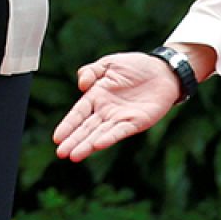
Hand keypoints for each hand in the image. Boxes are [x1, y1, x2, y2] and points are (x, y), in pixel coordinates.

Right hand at [53, 51, 182, 161]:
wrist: (163, 70)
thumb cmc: (136, 66)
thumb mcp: (109, 63)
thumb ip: (91, 71)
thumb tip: (81, 85)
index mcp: (96, 96)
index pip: (78, 114)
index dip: (67, 125)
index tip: (56, 138)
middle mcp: (106, 111)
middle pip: (86, 129)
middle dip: (73, 141)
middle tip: (61, 154)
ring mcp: (120, 118)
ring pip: (100, 134)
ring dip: (87, 145)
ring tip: (74, 156)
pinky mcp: (137, 122)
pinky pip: (121, 131)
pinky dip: (109, 138)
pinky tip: (98, 145)